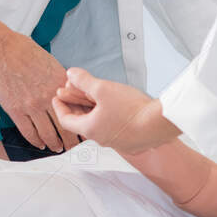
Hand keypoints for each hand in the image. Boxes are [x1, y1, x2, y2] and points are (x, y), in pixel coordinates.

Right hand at [0, 33, 77, 152]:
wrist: (1, 51)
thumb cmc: (23, 51)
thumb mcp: (51, 62)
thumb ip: (60, 79)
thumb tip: (67, 89)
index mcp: (60, 84)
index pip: (77, 108)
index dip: (84, 121)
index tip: (88, 127)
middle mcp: (49, 97)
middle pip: (66, 124)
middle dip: (73, 139)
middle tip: (77, 146)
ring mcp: (32, 105)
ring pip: (49, 132)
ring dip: (56, 143)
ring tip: (59, 148)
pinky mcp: (16, 110)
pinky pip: (29, 131)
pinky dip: (36, 140)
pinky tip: (40, 144)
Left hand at [52, 67, 177, 155]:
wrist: (160, 123)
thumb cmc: (132, 109)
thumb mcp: (103, 88)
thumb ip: (84, 81)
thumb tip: (70, 74)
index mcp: (90, 129)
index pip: (65, 120)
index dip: (59, 107)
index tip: (56, 98)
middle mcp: (101, 139)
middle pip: (82, 122)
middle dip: (76, 106)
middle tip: (72, 93)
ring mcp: (117, 142)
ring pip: (98, 125)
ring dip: (92, 110)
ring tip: (93, 96)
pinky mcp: (131, 141)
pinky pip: (113, 128)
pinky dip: (107, 116)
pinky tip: (114, 106)